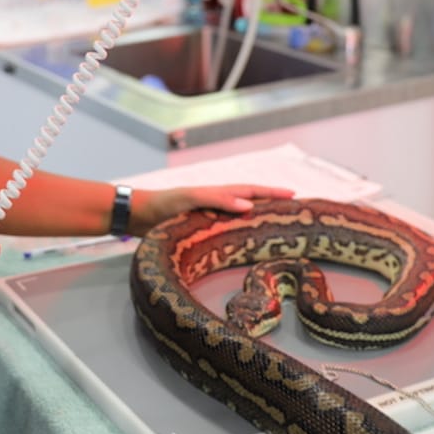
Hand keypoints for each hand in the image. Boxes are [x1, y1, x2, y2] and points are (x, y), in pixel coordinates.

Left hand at [129, 184, 294, 236]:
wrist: (139, 216)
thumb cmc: (164, 204)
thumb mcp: (192, 198)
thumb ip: (219, 199)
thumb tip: (250, 205)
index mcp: (217, 192)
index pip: (251, 190)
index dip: (272, 193)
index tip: (293, 195)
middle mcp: (217, 203)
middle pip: (250, 201)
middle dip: (271, 203)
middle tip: (293, 210)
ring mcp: (210, 217)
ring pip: (240, 216)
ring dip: (258, 218)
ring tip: (277, 226)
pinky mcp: (201, 231)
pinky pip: (228, 230)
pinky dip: (241, 233)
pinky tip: (246, 242)